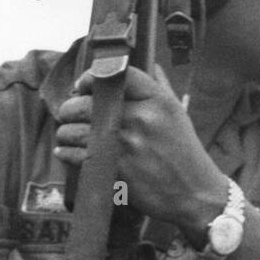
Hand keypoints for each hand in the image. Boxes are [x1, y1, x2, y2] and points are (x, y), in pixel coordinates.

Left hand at [54, 64, 227, 235]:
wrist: (195, 194)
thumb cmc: (186, 154)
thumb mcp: (179, 114)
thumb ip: (161, 87)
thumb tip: (151, 65)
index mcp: (156, 100)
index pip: (115, 75)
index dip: (91, 77)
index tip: (82, 85)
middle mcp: (139, 118)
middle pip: (86, 102)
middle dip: (70, 107)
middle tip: (68, 113)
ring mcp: (126, 144)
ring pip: (76, 129)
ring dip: (65, 131)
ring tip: (66, 134)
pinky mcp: (115, 169)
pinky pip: (78, 154)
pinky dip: (66, 152)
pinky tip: (64, 150)